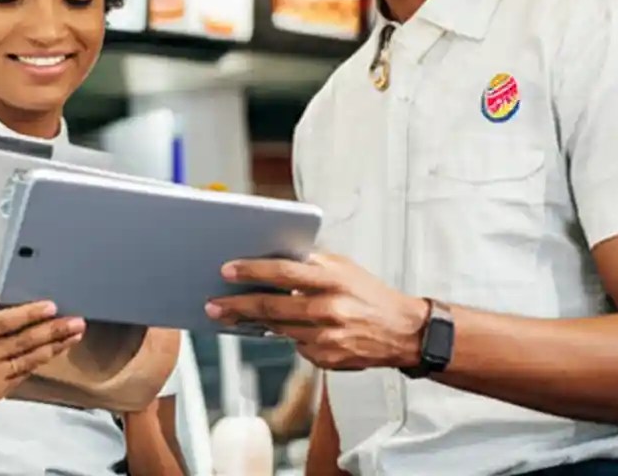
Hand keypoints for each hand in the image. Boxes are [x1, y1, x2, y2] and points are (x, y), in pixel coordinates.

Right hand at [0, 301, 84, 418]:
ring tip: (75, 334)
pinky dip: (42, 360)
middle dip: (53, 330)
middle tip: (76, 321)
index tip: (51, 307)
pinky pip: (25, 373)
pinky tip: (57, 349)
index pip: (2, 323)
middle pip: (23, 342)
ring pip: (29, 359)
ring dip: (56, 346)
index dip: (28, 315)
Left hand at [206, 252, 427, 370]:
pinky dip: (292, 337)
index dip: (251, 271)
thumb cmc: (370, 295)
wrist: (403, 332)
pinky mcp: (327, 358)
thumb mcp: (344, 268)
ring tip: (232, 316)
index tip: (226, 270)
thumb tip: (271, 258)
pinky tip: (296, 330)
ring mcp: (327, 337)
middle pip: (271, 307)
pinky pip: (297, 346)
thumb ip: (311, 263)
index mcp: (332, 279)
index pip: (283, 272)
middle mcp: (329, 308)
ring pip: (279, 329)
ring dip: (254, 324)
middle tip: (213, 304)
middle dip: (237, 305)